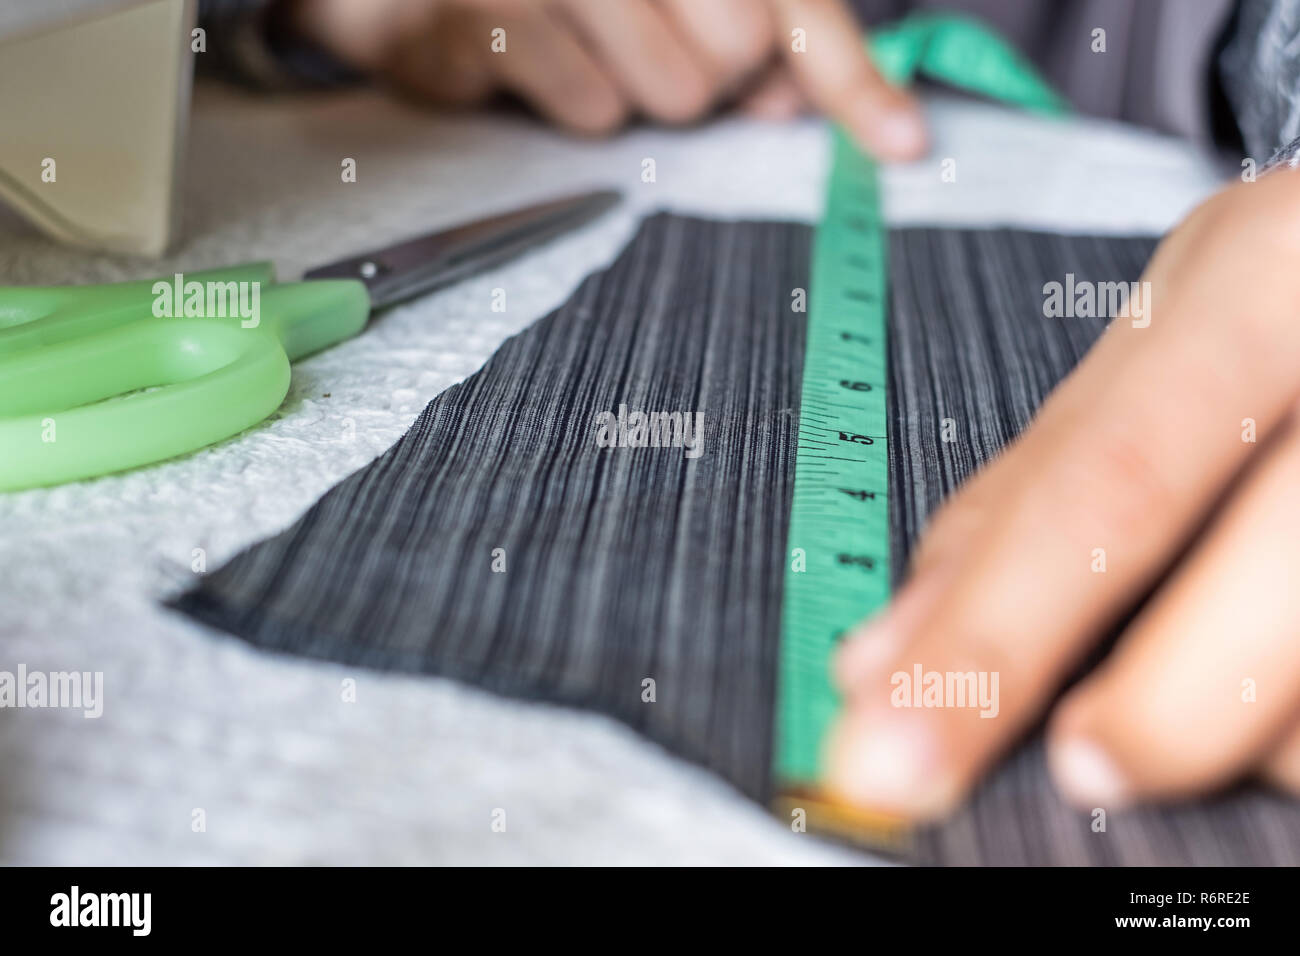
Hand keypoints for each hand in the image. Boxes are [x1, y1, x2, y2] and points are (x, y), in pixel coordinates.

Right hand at [280, 0, 925, 158]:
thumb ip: (739, 26)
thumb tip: (792, 97)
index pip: (788, 6)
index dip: (850, 77)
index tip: (906, 143)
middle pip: (725, 67)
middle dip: (695, 79)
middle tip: (634, 43)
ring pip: (651, 101)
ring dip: (617, 94)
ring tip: (562, 42)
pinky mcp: (476, 21)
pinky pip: (576, 111)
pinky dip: (553, 101)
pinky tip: (509, 49)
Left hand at [828, 169, 1299, 818]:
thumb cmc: (1299, 309)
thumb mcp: (1167, 344)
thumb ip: (1032, 491)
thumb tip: (888, 649)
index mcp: (1261, 282)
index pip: (1101, 486)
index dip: (992, 633)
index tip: (893, 744)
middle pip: (1254, 580)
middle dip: (1148, 711)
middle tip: (1082, 764)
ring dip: (1249, 724)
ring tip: (1211, 686)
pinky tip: (1275, 687)